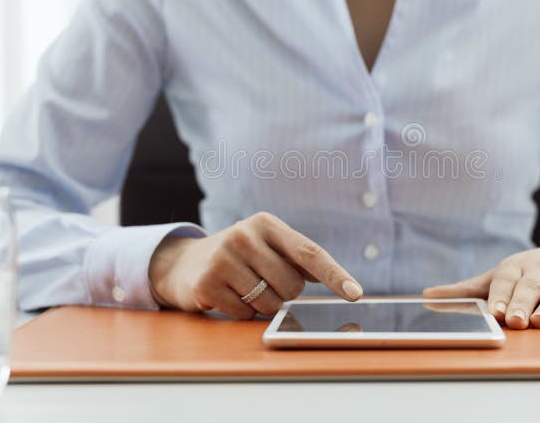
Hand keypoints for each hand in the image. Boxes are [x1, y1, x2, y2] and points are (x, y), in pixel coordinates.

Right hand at [148, 212, 363, 318]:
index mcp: (266, 224)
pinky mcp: (207, 283)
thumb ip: (297, 258)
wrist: (184, 264)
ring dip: (262, 305)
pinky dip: (241, 312)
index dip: (335, 275)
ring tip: (242, 287)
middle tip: (262, 281)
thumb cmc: (238, 256)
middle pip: (292, 286)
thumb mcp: (265, 245)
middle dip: (283, 293)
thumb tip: (336, 280)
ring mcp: (223, 258)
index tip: (355, 293)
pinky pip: (245, 314)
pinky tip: (226, 295)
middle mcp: (244, 236)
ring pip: (270, 304)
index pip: (310, 252)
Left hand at [423, 233, 539, 328]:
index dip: (499, 295)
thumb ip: (468, 289)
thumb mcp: (502, 275)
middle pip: (529, 286)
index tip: (494, 311)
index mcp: (515, 267)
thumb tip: (428, 296)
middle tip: (514, 320)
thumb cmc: (534, 270)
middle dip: (521, 303)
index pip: (504, 280)